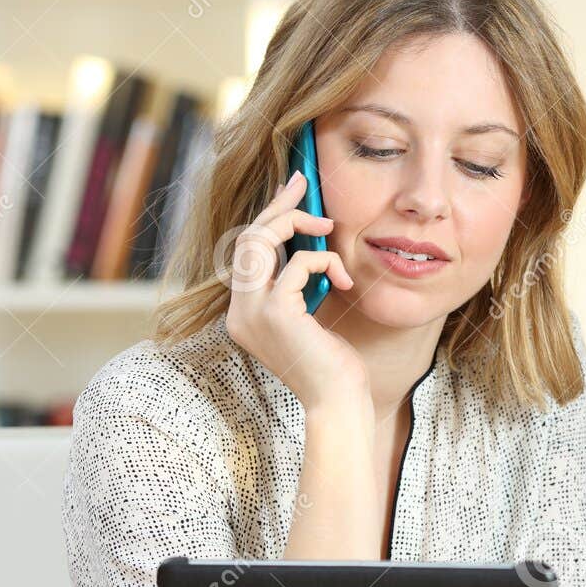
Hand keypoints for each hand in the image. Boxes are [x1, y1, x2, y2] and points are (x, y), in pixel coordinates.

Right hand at [223, 170, 367, 413]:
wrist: (339, 403)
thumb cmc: (333, 364)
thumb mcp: (310, 316)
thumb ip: (299, 286)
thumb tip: (307, 241)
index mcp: (244, 314)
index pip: (246, 253)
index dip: (266, 217)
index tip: (289, 192)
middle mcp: (240, 313)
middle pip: (247, 240)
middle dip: (278, 208)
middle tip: (304, 184)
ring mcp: (252, 313)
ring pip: (260, 242)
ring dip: (296, 224)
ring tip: (328, 227)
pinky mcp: (276, 314)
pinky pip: (299, 265)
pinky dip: (325, 262)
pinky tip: (345, 282)